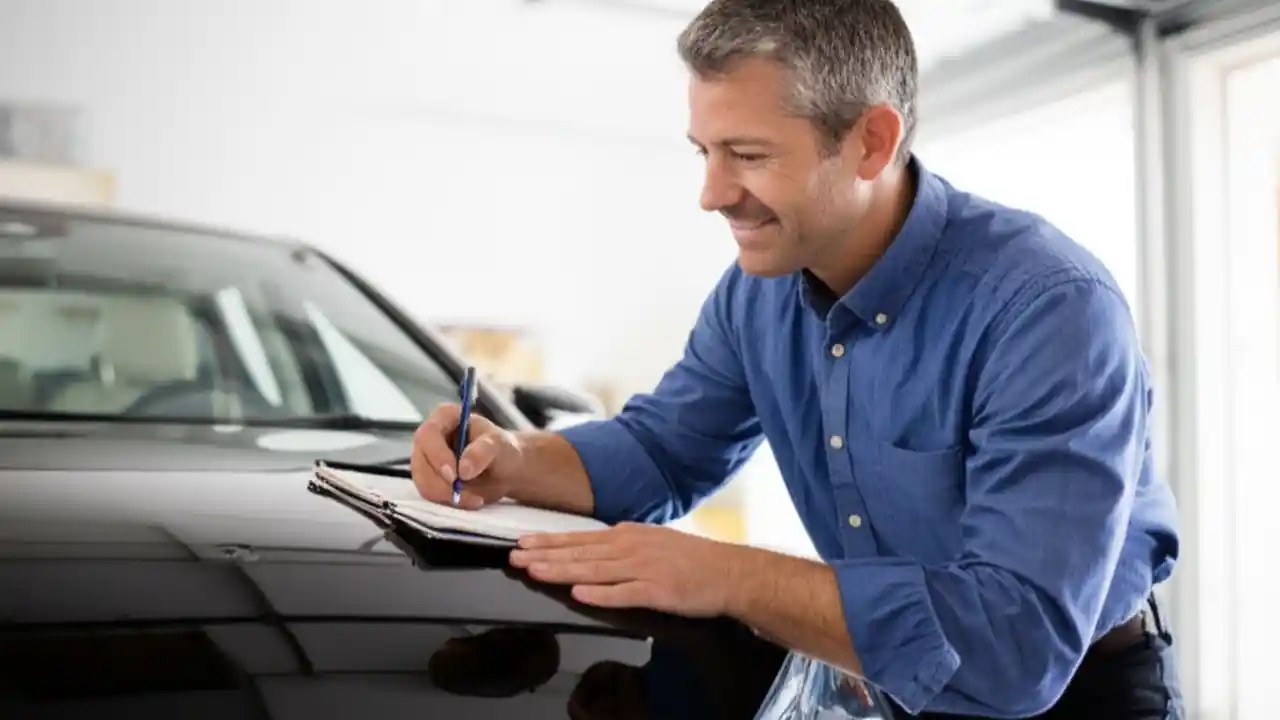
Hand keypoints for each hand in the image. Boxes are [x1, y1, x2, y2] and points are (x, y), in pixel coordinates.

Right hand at [411, 403, 522, 509]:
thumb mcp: (500, 445)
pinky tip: (471, 501)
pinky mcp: (428, 479)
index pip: (429, 434)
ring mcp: (425, 459)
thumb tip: (463, 470)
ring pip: (423, 483)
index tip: (455, 476)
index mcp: (444, 417)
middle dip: (444, 484)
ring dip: (449, 497)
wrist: (505, 469)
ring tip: (476, 500)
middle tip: (470, 497)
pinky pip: (431, 495)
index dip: (438, 455)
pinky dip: (450, 502)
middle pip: (421, 462)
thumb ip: (483, 452)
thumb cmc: (502, 450)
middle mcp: (428, 437)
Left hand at [508, 522, 742, 617]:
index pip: (580, 538)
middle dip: (544, 555)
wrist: (728, 571)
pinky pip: (624, 592)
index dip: (549, 542)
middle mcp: (631, 548)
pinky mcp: (657, 590)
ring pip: (594, 570)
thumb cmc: (692, 559)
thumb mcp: (653, 540)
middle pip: (580, 553)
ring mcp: (644, 568)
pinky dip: (601, 593)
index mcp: (628, 535)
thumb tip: (595, 545)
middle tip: (515, 557)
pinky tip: (580, 594)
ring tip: (536, 571)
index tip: (523, 543)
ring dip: (562, 570)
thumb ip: (623, 543)